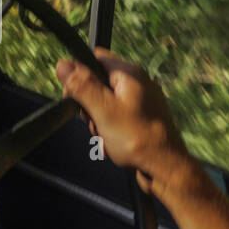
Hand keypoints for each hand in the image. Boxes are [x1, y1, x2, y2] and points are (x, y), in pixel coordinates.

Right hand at [55, 46, 190, 192]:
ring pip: (105, 104)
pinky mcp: (141, 118)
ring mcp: (141, 101)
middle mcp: (138, 83)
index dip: (78, 75)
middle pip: (98, 83)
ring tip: (107, 137)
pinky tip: (114, 144)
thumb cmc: (138, 140)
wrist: (165, 169)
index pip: (94, 58)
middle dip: (89, 106)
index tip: (74, 96)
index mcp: (130, 74)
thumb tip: (63, 63)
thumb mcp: (103, 110)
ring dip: (99, 122)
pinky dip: (110, 131)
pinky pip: (116, 118)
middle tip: (96, 122)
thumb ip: (82, 86)